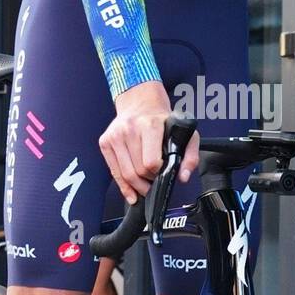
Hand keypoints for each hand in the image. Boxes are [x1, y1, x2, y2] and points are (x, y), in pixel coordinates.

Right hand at [99, 81, 198, 203]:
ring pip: (125, 174)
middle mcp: (129, 129)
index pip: (151, 163)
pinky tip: (131, 193)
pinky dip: (123, 186)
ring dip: (137, 185)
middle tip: (155, 179)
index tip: (162, 171)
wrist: (140, 102)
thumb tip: (182, 177)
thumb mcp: (184, 132)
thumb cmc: (162, 119)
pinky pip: (114, 172)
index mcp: (150, 125)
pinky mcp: (105, 142)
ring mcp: (115, 136)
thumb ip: (190, 156)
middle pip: (137, 171)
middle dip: (148, 181)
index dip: (159, 173)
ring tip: (146, 185)